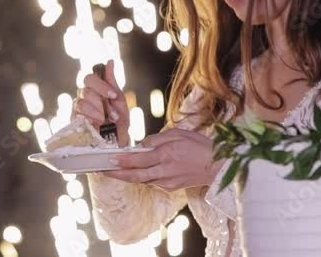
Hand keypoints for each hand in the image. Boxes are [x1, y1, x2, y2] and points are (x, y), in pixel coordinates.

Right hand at [72, 60, 129, 147]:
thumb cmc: (118, 120)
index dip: (101, 85)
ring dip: (98, 114)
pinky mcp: (73, 123)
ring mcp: (76, 110)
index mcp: (93, 89)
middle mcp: (82, 97)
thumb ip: (112, 82)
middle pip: (86, 90)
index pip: (89, 78)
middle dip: (102, 103)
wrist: (117, 142)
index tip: (114, 96)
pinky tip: (98, 126)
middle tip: (113, 115)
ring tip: (107, 123)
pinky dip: (91, 122)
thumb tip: (110, 61)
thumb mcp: (119, 100)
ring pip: (81, 104)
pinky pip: (78, 117)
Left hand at [102, 128, 220, 191]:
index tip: (109, 160)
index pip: (139, 159)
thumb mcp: (178, 133)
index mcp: (166, 154)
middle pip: (135, 175)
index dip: (122, 161)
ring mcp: (168, 181)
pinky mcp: (171, 187)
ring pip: (141, 180)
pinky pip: (152, 182)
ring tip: (112, 171)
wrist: (219, 165)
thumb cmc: (199, 145)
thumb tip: (141, 145)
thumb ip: (157, 139)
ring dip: (126, 176)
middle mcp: (165, 170)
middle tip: (102, 170)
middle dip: (116, 174)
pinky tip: (134, 172)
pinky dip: (141, 177)